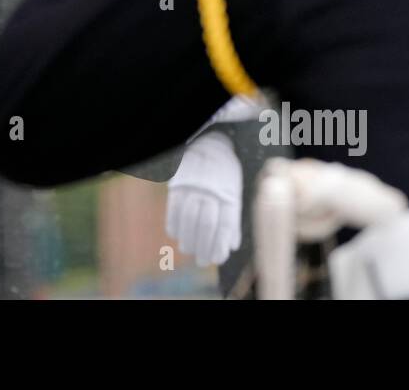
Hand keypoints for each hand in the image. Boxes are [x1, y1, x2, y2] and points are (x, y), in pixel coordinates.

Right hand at [166, 132, 242, 266]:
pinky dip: (174, 226)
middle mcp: (212, 192)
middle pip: (206, 224)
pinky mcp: (177, 186)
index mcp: (229, 195)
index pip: (225, 226)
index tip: (216, 259)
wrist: (208, 146)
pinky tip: (177, 234)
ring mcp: (193, 188)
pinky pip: (173, 210)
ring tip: (188, 250)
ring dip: (187, 240)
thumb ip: (232, 220)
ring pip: (188, 220)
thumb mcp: (234, 194)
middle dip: (203, 248)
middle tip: (201, 261)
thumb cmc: (224, 177)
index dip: (219, 246)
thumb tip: (230, 247)